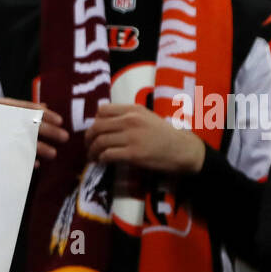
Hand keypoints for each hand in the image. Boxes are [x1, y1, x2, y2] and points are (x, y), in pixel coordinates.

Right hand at [0, 97, 66, 167]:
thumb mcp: (0, 110)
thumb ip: (22, 109)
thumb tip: (45, 106)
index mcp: (1, 105)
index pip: (28, 107)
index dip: (47, 115)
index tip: (60, 121)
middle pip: (29, 123)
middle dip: (50, 131)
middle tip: (65, 137)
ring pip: (24, 140)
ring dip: (41, 148)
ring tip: (53, 154)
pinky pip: (14, 156)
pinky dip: (27, 159)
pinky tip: (37, 164)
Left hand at [84, 103, 205, 172]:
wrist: (182, 149)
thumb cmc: (164, 134)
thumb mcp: (146, 117)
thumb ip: (127, 116)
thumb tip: (104, 121)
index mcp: (133, 109)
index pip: (102, 110)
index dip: (94, 121)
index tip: (95, 131)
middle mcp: (130, 120)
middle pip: (97, 127)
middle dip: (88, 139)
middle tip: (88, 147)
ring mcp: (132, 137)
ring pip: (100, 142)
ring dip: (92, 151)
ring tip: (93, 157)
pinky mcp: (133, 154)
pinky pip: (108, 155)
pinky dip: (101, 159)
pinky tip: (102, 162)